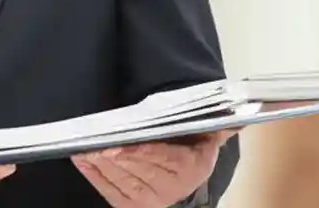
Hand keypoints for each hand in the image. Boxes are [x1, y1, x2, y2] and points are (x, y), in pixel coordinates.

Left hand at [72, 130, 237, 206]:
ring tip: (86, 151)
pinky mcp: (132, 205)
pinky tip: (82, 162)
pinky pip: (110, 190)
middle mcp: (171, 187)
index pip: (164, 160)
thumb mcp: (205, 136)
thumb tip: (237, 118)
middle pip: (139, 171)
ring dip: (102, 166)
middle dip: (116, 158)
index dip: (140, 154)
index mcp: (191, 167)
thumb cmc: (188, 149)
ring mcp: (150, 199)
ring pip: (123, 181)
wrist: (183, 175)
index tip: (121, 146)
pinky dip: (93, 176)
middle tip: (96, 145)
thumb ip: (217, 126)